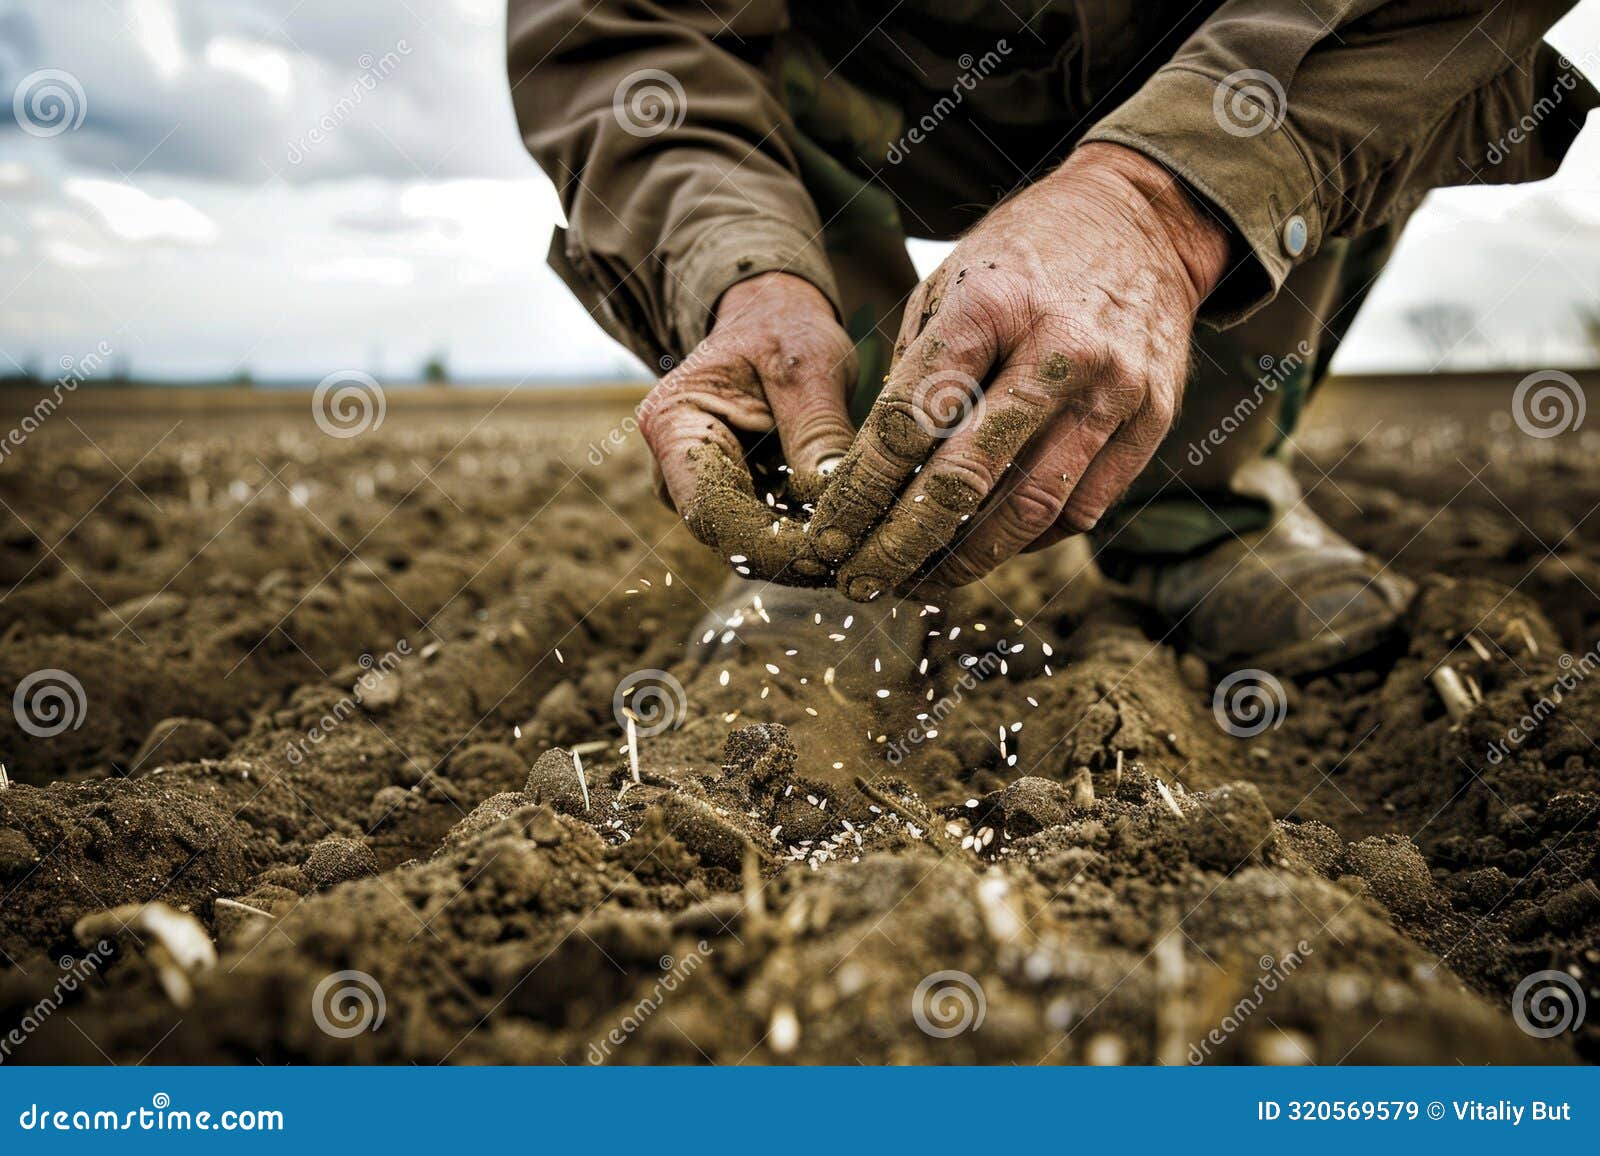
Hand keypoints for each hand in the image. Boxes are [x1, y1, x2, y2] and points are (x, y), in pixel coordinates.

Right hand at [637, 271, 856, 578]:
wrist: (773, 320)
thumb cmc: (785, 330)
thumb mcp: (807, 367)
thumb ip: (818, 432)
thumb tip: (838, 502)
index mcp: (673, 425)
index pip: (710, 509)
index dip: (766, 543)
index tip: (827, 552)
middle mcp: (673, 466)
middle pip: (726, 535)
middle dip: (789, 554)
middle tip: (855, 556)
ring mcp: (699, 486)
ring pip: (747, 541)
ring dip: (800, 548)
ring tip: (859, 542)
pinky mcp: (730, 496)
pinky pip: (765, 528)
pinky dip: (803, 533)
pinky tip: (845, 530)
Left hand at [810, 142, 1230, 598]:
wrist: (1143, 221)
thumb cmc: (1023, 257)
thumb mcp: (949, 283)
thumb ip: (913, 373)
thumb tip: (868, 473)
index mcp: (991, 305)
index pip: (910, 421)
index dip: (862, 490)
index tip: (829, 533)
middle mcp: (1058, 350)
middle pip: (965, 479)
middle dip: (903, 544)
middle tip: (862, 581)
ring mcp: (1114, 390)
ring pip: (1029, 509)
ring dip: (966, 560)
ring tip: (917, 581)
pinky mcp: (1152, 421)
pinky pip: (1081, 508)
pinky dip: (1027, 540)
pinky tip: (985, 549)